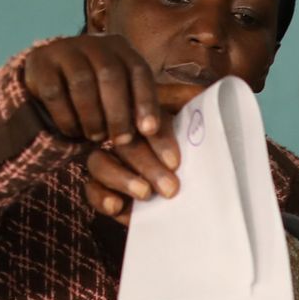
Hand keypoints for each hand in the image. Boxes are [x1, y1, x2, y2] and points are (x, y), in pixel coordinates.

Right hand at [24, 34, 162, 146]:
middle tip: (121, 141)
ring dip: (92, 116)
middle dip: (118, 113)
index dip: (145, 101)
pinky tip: (72, 131)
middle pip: (110, 75)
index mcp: (122, 49)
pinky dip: (66, 117)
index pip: (139, 71)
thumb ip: (148, 124)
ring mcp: (65, 49)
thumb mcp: (125, 105)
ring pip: (82, 83)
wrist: (51, 82)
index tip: (148, 130)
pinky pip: (55, 92)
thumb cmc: (99, 98)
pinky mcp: (41, 62)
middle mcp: (95, 43)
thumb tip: (172, 158)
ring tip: (95, 138)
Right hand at [82, 81, 206, 224]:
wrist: (188, 197)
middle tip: (170, 188)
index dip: (160, 139)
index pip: (145, 119)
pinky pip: (91, 190)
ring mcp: (106, 160)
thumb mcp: (198, 133)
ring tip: (145, 194)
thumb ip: (198, 112)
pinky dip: (102, 198)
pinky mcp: (99, 188)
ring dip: (123, 178)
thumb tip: (208, 93)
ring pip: (100, 162)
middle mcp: (121, 133)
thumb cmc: (195, 158)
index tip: (175, 162)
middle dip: (146, 164)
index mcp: (144, 115)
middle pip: (123, 143)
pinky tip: (117, 205)